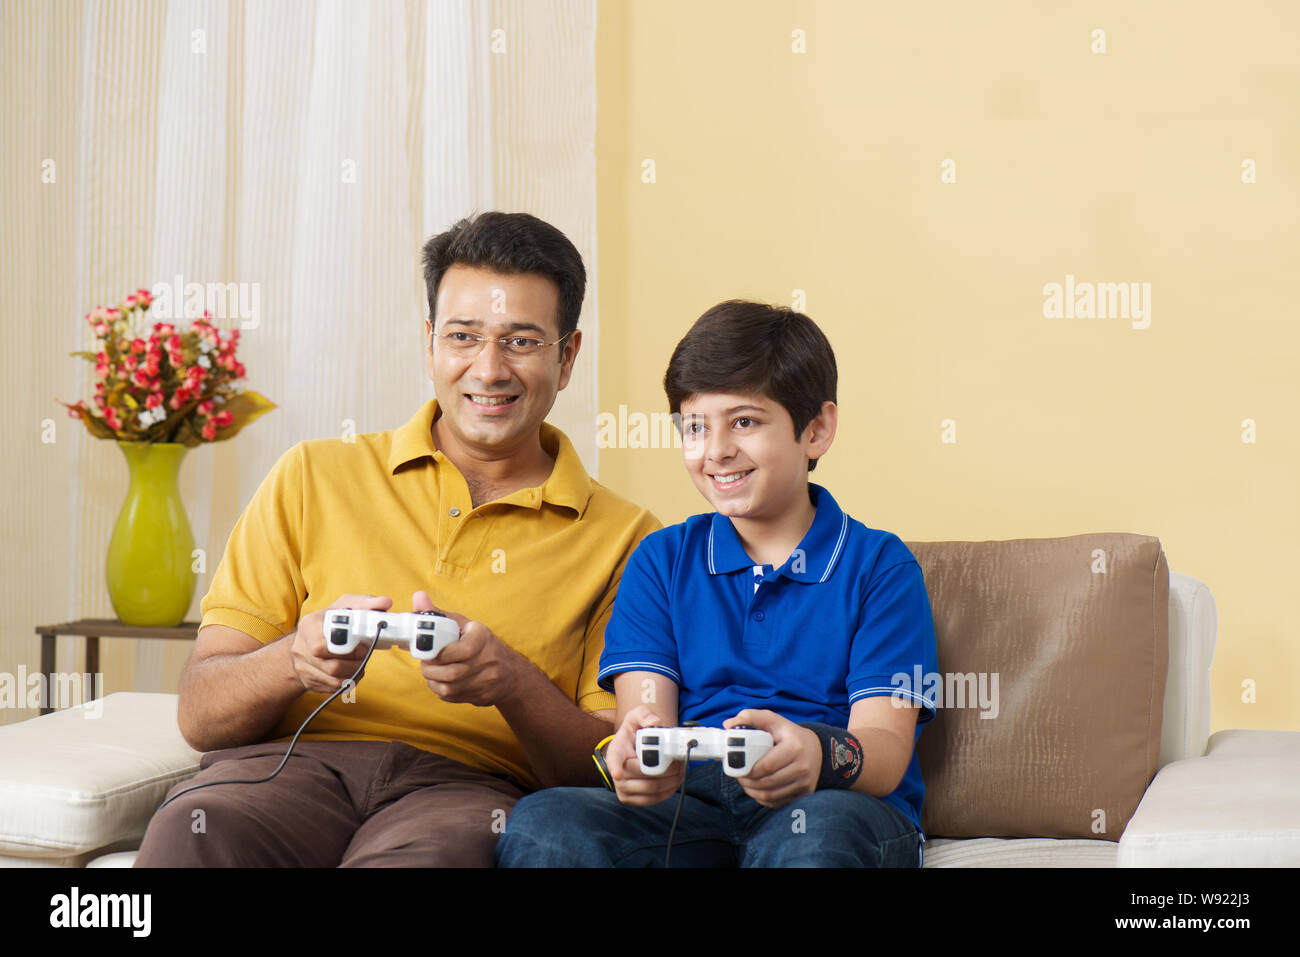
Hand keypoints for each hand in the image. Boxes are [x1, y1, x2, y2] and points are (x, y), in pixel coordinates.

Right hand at [289, 594, 391, 693]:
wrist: (307, 640)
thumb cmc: (329, 621)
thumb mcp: (346, 606)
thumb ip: (365, 603)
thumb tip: (385, 602)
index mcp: (308, 626)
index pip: (320, 645)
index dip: (345, 650)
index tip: (362, 646)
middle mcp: (301, 648)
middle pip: (331, 666)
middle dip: (354, 663)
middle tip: (365, 655)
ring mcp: (303, 667)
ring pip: (334, 680)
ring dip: (354, 673)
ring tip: (361, 663)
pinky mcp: (309, 681)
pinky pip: (333, 688)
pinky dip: (349, 682)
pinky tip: (353, 671)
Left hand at [413, 590, 524, 706]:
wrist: (510, 674)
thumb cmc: (483, 645)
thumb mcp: (464, 625)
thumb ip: (438, 613)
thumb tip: (418, 597)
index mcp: (482, 638)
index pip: (460, 650)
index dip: (438, 654)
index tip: (428, 651)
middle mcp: (488, 660)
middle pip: (452, 672)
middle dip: (431, 669)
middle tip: (425, 662)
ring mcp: (485, 681)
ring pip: (450, 687)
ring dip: (433, 680)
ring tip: (431, 671)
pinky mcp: (480, 696)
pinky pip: (452, 697)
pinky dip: (440, 689)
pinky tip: (441, 681)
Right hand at [606, 705, 684, 804]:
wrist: (633, 748)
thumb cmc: (635, 732)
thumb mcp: (637, 717)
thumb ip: (645, 715)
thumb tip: (654, 722)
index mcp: (616, 751)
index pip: (613, 760)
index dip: (615, 768)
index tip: (618, 773)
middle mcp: (616, 772)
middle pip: (644, 775)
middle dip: (667, 769)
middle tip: (679, 761)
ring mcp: (623, 788)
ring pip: (652, 788)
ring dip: (671, 780)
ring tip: (680, 769)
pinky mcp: (633, 799)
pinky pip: (654, 799)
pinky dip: (669, 790)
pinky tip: (675, 780)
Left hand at [725, 709, 821, 808]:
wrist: (816, 749)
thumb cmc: (790, 734)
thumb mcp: (773, 720)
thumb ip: (750, 717)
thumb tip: (728, 725)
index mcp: (795, 747)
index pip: (766, 766)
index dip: (748, 770)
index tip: (738, 767)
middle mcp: (802, 767)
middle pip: (767, 783)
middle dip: (748, 781)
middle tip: (739, 775)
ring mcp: (804, 783)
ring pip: (770, 795)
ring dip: (753, 791)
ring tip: (746, 782)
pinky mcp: (804, 793)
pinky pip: (777, 802)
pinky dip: (762, 798)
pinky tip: (757, 789)